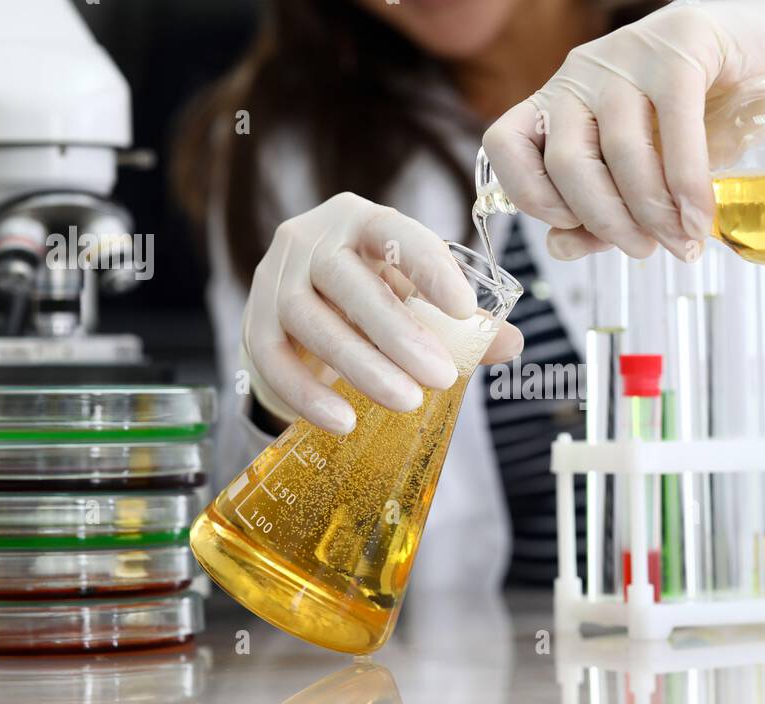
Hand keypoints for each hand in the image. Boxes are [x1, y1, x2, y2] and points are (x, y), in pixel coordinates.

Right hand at [242, 192, 523, 433]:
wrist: (304, 308)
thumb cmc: (373, 294)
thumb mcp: (416, 297)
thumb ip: (461, 321)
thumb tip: (512, 344)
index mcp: (361, 219)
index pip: (393, 230)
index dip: (427, 268)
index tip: (463, 307)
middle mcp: (310, 239)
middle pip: (347, 281)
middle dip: (397, 332)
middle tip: (441, 376)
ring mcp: (274, 279)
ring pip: (309, 320)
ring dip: (360, 366)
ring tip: (406, 402)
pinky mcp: (252, 323)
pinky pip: (273, 359)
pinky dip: (308, 395)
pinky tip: (343, 422)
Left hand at [482, 0, 764, 261]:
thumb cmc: (703, 118)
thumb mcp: (645, 173)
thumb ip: (599, 212)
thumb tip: (561, 247)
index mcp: (558, 101)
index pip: (506, 145)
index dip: (530, 197)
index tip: (571, 230)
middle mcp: (580, 74)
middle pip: (565, 161)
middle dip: (605, 221)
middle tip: (643, 250)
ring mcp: (627, 56)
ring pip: (619, 149)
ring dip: (652, 210)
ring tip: (682, 241)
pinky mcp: (679, 47)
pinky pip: (674, 127)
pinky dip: (687, 184)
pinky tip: (700, 216)